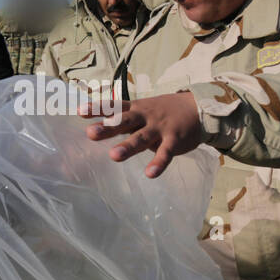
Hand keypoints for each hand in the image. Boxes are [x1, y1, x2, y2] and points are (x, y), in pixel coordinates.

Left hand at [81, 91, 202, 177]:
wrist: (199, 107)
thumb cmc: (164, 111)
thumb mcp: (143, 109)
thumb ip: (124, 119)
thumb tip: (97, 128)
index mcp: (136, 108)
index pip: (114, 106)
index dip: (98, 108)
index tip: (80, 111)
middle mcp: (146, 117)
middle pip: (124, 121)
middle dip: (108, 127)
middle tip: (91, 134)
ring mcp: (160, 128)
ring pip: (142, 137)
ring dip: (128, 146)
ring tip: (114, 155)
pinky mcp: (174, 140)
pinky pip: (165, 153)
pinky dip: (158, 163)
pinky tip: (150, 173)